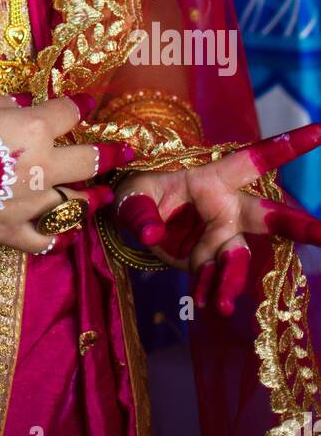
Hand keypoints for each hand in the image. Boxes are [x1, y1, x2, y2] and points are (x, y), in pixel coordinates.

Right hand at [0, 92, 134, 255]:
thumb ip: (12, 105)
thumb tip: (28, 107)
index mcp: (34, 128)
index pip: (71, 113)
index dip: (82, 104)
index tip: (88, 102)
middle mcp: (42, 166)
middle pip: (90, 160)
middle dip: (111, 153)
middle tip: (124, 151)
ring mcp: (30, 204)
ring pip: (77, 204)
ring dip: (93, 198)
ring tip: (103, 195)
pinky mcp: (12, 232)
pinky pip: (46, 239)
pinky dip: (58, 234)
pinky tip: (65, 230)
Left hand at [112, 123, 320, 313]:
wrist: (135, 223)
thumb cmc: (139, 194)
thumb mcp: (133, 193)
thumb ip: (142, 210)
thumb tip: (152, 234)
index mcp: (213, 178)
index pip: (253, 160)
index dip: (286, 146)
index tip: (319, 132)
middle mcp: (226, 207)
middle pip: (267, 217)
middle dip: (299, 226)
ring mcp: (221, 236)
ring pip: (238, 258)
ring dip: (232, 280)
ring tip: (221, 304)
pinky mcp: (211, 261)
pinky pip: (216, 278)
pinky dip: (209, 290)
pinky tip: (203, 302)